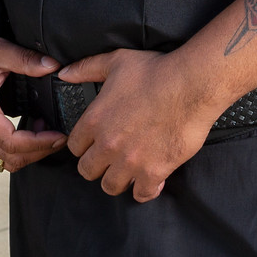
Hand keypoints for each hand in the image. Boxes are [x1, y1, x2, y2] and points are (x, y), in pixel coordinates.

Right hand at [0, 22, 66, 172]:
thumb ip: (25, 59)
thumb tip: (52, 66)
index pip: (12, 143)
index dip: (39, 143)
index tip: (58, 135)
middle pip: (10, 158)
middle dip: (39, 152)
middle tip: (59, 137)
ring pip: (3, 161)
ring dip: (28, 153)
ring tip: (46, 134)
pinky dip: (16, 149)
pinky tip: (29, 131)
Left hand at [60, 49, 224, 201]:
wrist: (192, 85)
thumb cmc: (156, 71)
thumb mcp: (116, 62)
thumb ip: (86, 68)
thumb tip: (65, 73)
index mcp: (95, 120)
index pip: (74, 147)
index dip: (84, 145)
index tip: (93, 143)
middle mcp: (108, 144)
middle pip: (87, 171)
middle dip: (97, 165)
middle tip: (109, 158)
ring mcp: (130, 161)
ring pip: (110, 186)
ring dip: (118, 179)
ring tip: (127, 170)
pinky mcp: (154, 172)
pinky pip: (141, 194)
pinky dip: (145, 190)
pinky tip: (149, 180)